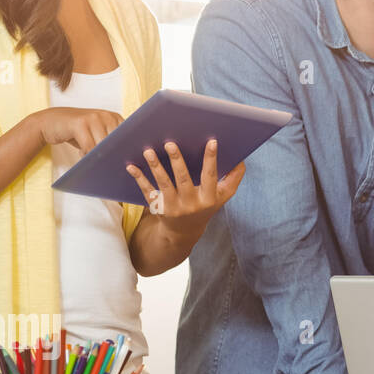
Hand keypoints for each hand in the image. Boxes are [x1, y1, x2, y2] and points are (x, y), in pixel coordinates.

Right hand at [33, 107, 123, 153]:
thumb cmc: (77, 131)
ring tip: (90, 157)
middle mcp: (106, 115)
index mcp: (114, 117)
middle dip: (111, 155)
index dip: (125, 150)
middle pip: (116, 142)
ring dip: (97, 156)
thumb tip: (125, 159)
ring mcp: (93, 118)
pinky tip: (81, 154)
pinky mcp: (80, 123)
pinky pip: (88, 146)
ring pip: (103, 145)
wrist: (51, 121)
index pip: (128, 136)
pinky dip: (86, 154)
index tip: (122, 161)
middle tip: (104, 164)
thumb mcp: (96, 133)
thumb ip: (110, 141)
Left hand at [124, 138, 244, 230]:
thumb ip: (234, 178)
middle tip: (170, 143)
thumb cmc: (205, 207)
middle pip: (183, 179)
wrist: (184, 232)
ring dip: (156, 166)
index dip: (211, 159)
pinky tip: (132, 166)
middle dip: (177, 160)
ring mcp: (173, 207)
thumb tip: (242, 159)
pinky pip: (147, 191)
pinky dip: (139, 178)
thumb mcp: (223, 196)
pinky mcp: (158, 208)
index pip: (211, 176)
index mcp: (209, 198)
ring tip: (149, 150)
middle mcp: (191, 204)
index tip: (211, 141)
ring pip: (163, 184)